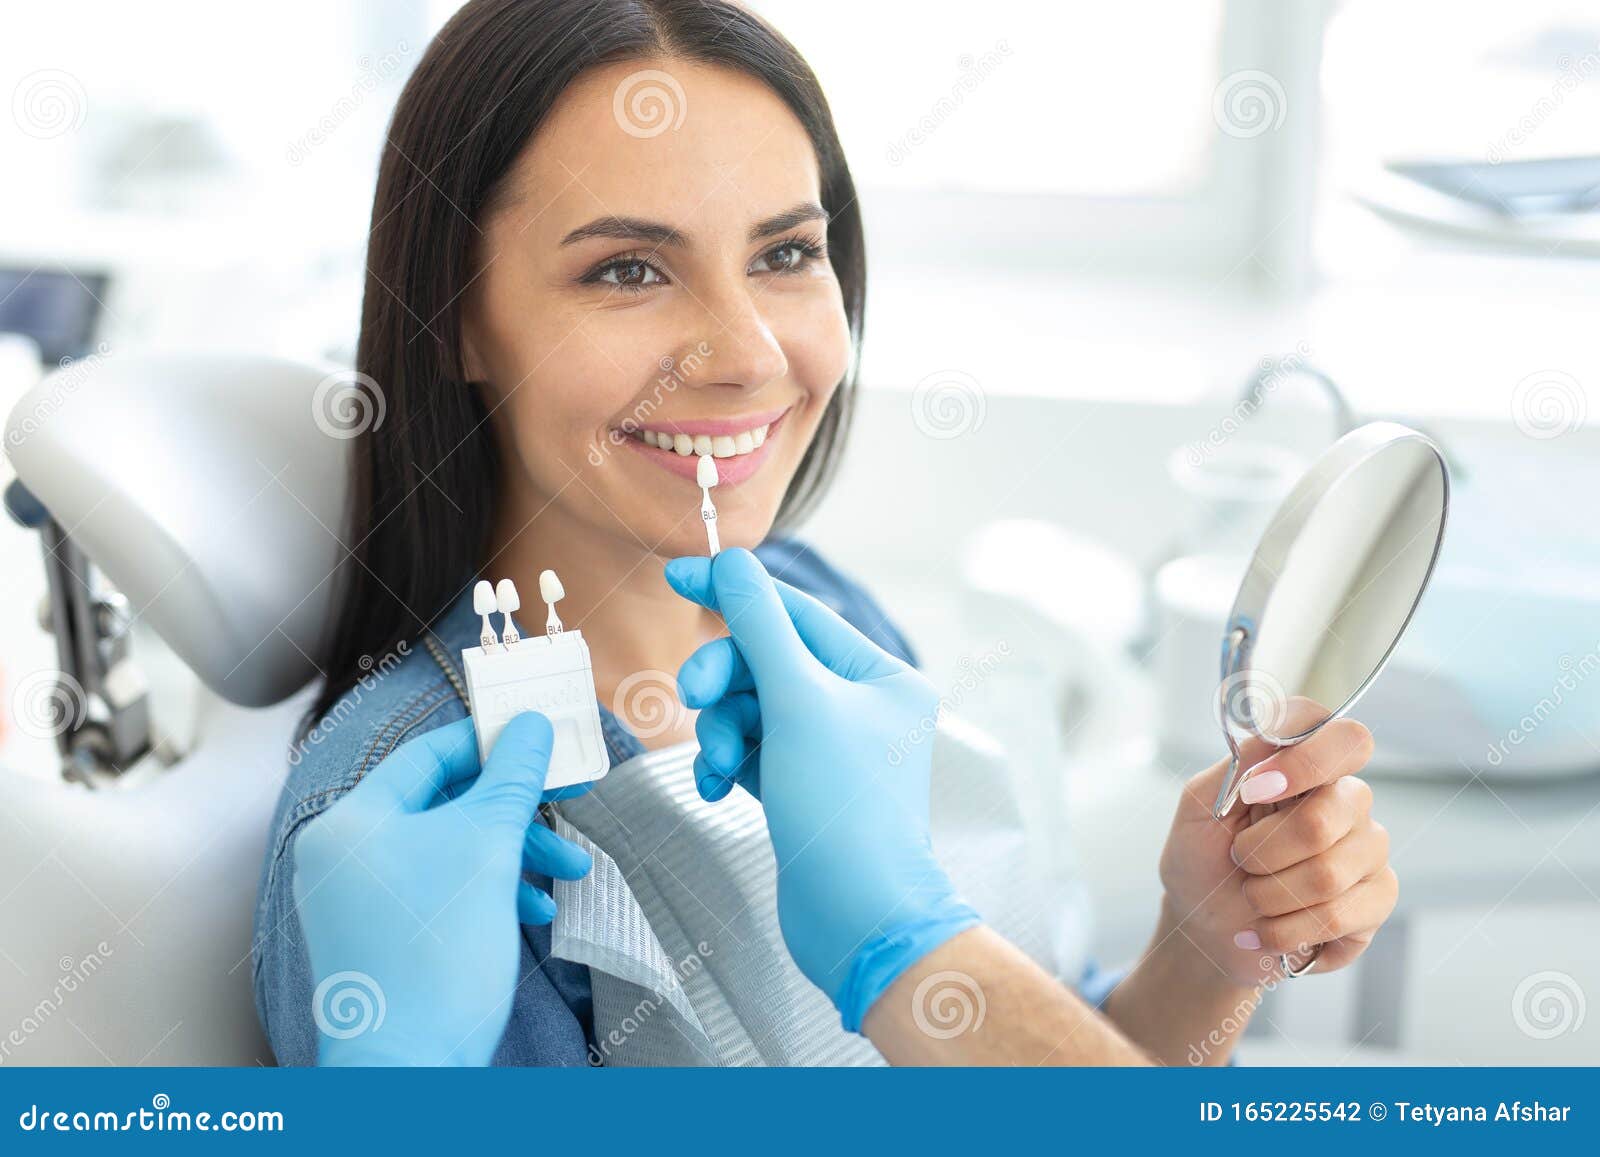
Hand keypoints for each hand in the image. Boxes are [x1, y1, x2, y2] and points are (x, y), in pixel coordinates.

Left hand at [292, 713, 591, 1065]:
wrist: (409, 1069)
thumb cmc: (437, 954)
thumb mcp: (488, 848)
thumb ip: (512, 778)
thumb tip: (532, 724)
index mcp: (351, 821)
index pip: (429, 753)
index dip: (494, 741)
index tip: (546, 740)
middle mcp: (342, 855)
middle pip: (443, 801)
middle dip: (516, 807)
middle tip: (572, 796)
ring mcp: (355, 901)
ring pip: (447, 849)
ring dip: (514, 853)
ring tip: (568, 870)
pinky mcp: (377, 939)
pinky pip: (437, 890)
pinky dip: (488, 889)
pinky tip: (533, 910)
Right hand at [665, 549, 979, 1031]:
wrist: (857, 919)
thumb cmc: (842, 808)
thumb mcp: (796, 699)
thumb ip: (758, 624)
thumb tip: (733, 561)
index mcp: (881, 675)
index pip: (796, 613)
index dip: (734, 592)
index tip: (678, 575)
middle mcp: (863, 708)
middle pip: (768, 662)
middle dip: (724, 678)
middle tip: (689, 695)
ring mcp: (831, 751)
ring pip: (752, 708)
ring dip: (720, 728)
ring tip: (718, 761)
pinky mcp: (803, 789)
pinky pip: (750, 751)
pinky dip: (725, 762)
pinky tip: (713, 785)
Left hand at [1157, 700, 1397, 987]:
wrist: (1204, 926)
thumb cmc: (1203, 859)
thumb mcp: (1200, 804)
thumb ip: (1239, 764)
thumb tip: (1276, 740)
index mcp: (1308, 768)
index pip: (1345, 739)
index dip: (1304, 763)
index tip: (1254, 792)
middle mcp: (1347, 802)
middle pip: (1327, 816)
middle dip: (1262, 851)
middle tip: (1241, 859)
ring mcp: (1368, 851)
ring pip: (1328, 874)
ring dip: (1268, 895)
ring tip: (1253, 896)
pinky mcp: (1377, 900)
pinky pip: (1337, 917)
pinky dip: (1284, 930)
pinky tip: (1268, 928)